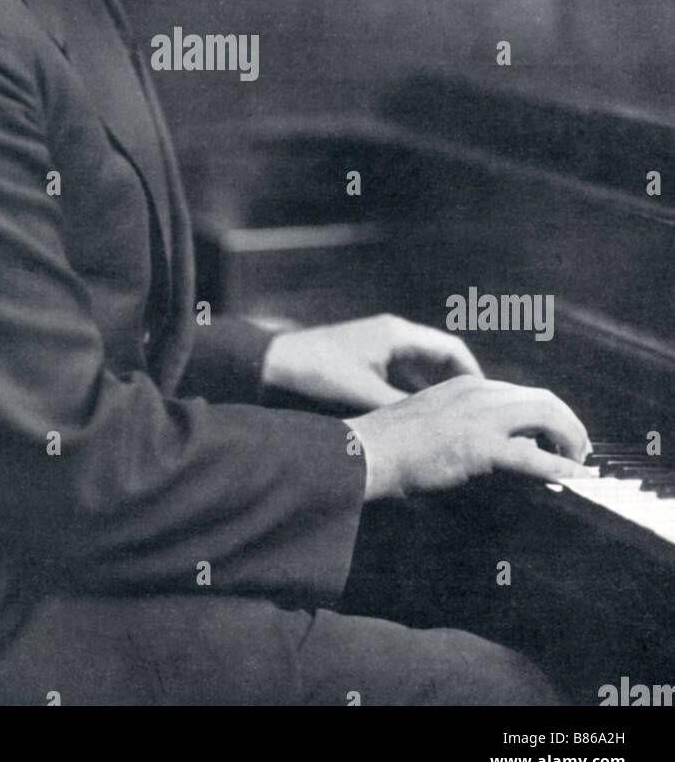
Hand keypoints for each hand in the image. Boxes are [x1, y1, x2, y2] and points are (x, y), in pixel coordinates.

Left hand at [261, 312, 482, 410]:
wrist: (274, 364)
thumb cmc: (319, 374)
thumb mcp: (366, 395)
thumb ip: (403, 409)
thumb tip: (438, 429)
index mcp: (397, 334)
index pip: (451, 349)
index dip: (473, 375)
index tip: (488, 401)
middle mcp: (391, 333)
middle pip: (439, 355)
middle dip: (458, 383)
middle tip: (476, 412)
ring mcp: (377, 342)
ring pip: (419, 364)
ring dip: (435, 387)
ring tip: (453, 418)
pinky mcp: (363, 355)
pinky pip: (400, 370)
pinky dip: (413, 388)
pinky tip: (416, 414)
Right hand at [346, 374, 595, 501]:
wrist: (363, 453)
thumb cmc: (388, 445)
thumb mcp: (430, 420)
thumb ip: (462, 425)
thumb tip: (491, 447)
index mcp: (465, 385)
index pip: (522, 392)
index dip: (548, 415)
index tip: (557, 438)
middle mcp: (477, 392)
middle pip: (543, 398)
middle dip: (569, 424)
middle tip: (578, 452)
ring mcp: (479, 417)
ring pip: (546, 415)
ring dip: (570, 440)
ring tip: (577, 463)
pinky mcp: (479, 446)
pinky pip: (533, 456)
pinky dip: (560, 466)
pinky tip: (574, 477)